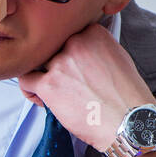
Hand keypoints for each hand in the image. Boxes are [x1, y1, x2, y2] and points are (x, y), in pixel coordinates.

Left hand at [16, 22, 155, 154]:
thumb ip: (96, 48)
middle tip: (63, 80)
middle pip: (51, 48)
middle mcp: (76, 44)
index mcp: (94, 34)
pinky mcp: (49, 84)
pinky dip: (30, 91)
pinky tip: (42, 100)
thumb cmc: (127, 97)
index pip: (66, 34)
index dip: (66, 51)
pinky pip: (26, 80)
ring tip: (53, 91)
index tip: (71, 65)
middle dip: (54, 64)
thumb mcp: (119, 58)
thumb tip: (82, 51)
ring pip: (36, 63)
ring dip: (41, 76)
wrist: (129, 122)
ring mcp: (61, 63)